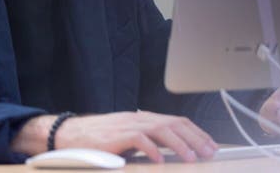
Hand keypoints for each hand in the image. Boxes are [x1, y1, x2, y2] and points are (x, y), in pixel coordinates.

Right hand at [12, 111, 217, 162]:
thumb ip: (146, 141)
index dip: (196, 132)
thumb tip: (169, 152)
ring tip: (192, 157)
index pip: (176, 121)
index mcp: (143, 119)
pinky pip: (138, 140)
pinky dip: (152, 149)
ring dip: (179, 144)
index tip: (210, 145)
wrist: (69, 134)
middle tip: (210, 152)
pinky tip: (160, 160)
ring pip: (160, 129)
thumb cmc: (97, 139)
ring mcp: (127, 125)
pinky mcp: (115, 136)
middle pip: (173, 123)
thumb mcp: (127, 137)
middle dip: (195, 138)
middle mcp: (138, 118)